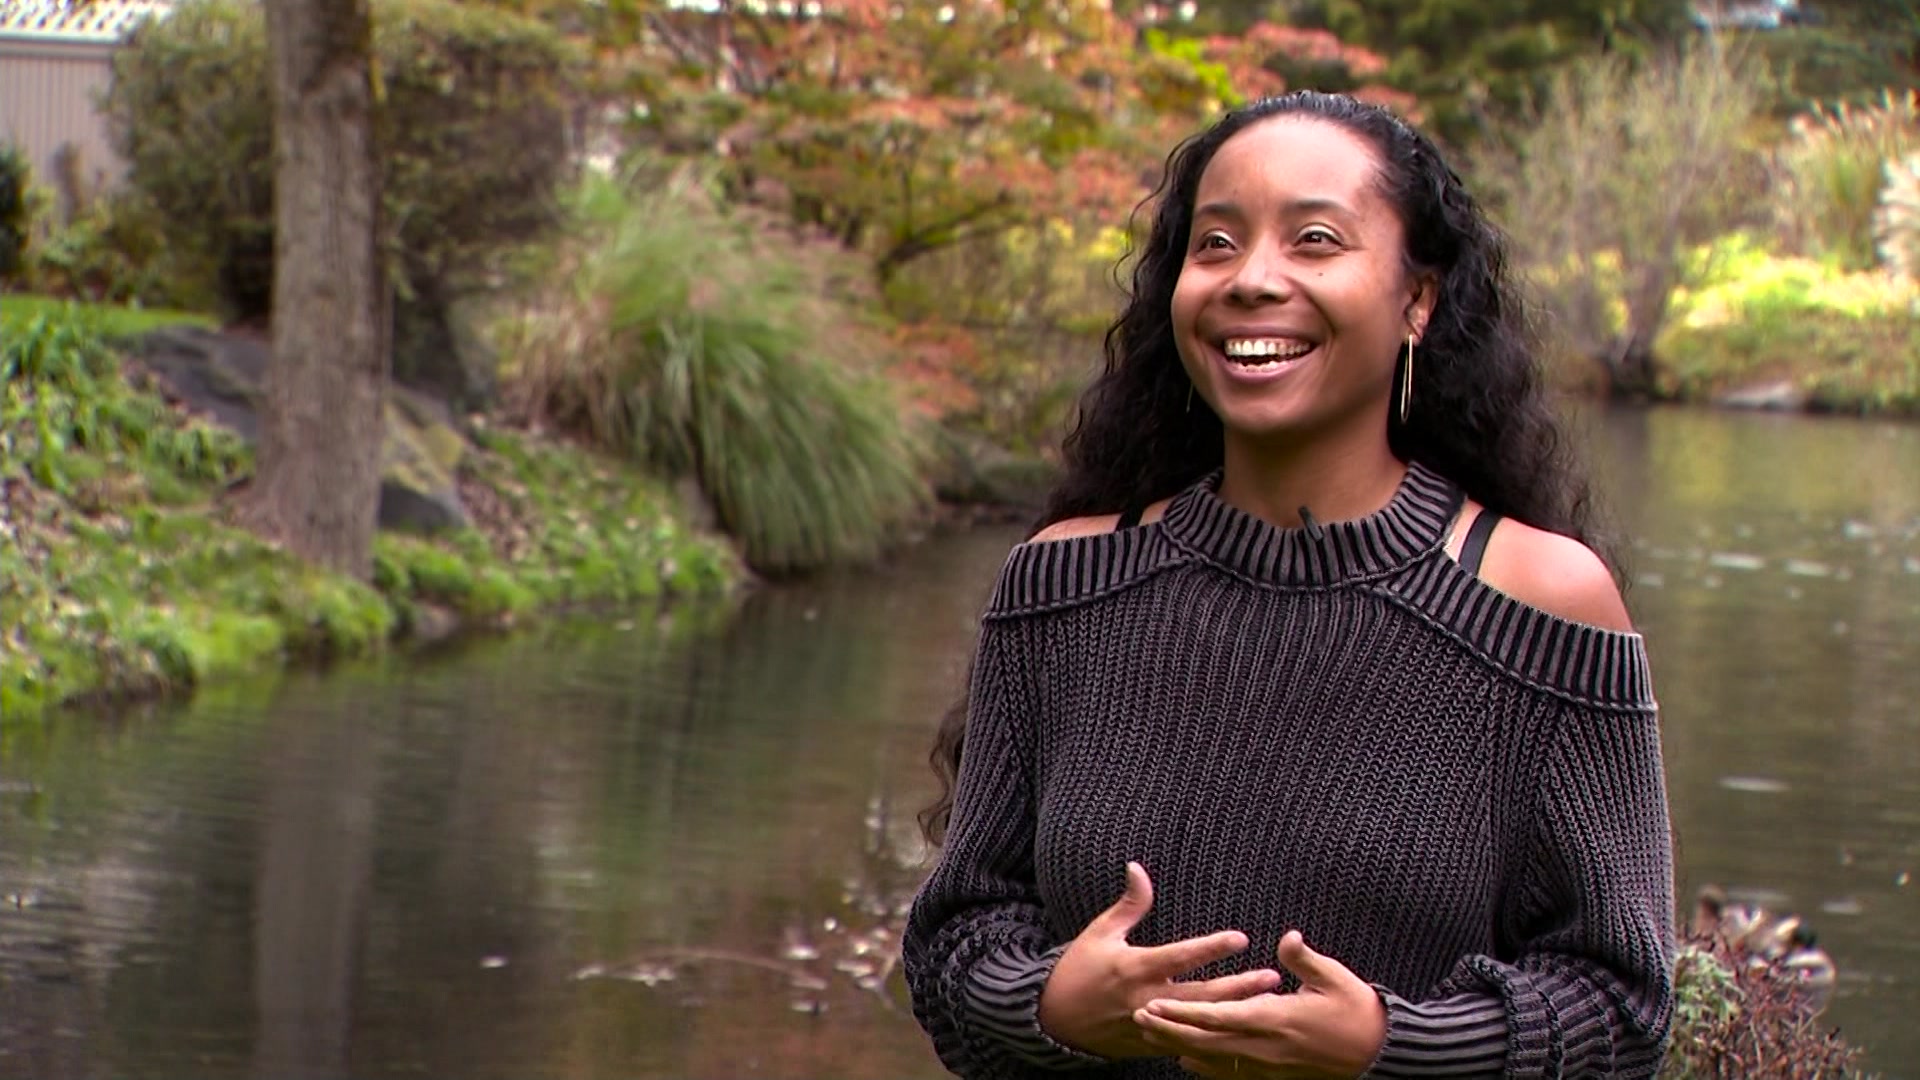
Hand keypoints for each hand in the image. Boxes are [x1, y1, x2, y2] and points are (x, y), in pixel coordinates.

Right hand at [1037, 862, 1281, 1058]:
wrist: (1053, 1019)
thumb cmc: (1078, 969)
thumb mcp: (1100, 932)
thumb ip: (1129, 905)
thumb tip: (1139, 867)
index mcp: (1134, 967)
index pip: (1180, 956)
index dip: (1211, 948)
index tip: (1241, 938)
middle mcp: (1146, 999)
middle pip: (1201, 995)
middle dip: (1239, 987)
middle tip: (1271, 978)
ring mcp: (1151, 1026)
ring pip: (1200, 1024)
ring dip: (1235, 1015)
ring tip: (1268, 1006)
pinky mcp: (1151, 1045)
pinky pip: (1188, 1045)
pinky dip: (1215, 1040)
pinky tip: (1242, 1034)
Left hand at [1133, 930, 1386, 1078]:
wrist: (1378, 1054)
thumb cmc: (1356, 1011)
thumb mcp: (1334, 978)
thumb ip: (1303, 959)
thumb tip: (1287, 937)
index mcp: (1276, 1018)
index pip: (1218, 1016)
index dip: (1183, 1012)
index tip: (1154, 1004)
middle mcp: (1266, 1047)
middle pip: (1206, 1042)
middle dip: (1170, 1031)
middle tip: (1139, 1018)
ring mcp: (1269, 1066)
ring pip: (1215, 1062)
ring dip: (1182, 1048)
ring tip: (1154, 1037)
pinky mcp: (1275, 1076)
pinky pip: (1233, 1075)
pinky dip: (1207, 1068)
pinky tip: (1189, 1060)